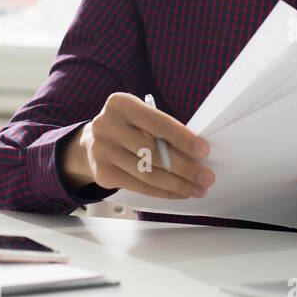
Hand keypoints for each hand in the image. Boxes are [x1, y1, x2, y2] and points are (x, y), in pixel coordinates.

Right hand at [62, 92, 213, 200]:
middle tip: (206, 176)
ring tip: (197, 188)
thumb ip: (160, 130)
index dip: (182, 138)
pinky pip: (139, 186)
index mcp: (120, 104)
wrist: (89, 143)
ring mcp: (102, 150)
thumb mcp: (139, 117)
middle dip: (184, 167)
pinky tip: (179, 192)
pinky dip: (163, 191)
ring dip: (177, 184)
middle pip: (152, 151)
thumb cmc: (127, 128)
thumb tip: (194, 153)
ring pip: (147, 173)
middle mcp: (107, 125)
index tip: (204, 151)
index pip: (157, 122)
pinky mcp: (103, 173)